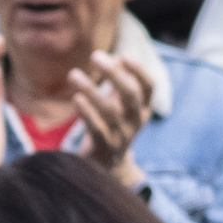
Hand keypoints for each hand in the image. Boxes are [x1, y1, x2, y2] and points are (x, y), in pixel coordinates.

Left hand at [67, 51, 155, 187]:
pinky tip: (76, 98)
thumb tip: (116, 58)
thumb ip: (120, 84)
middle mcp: (135, 122)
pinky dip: (86, 112)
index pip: (148, 87)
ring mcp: (121, 136)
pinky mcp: (103, 147)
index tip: (123, 56)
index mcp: (143, 110)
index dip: (139, 70)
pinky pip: (95, 128)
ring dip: (91, 90)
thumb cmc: (113, 127)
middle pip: (130, 94)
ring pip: (109, 110)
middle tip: (95, 56)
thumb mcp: (121, 106)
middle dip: (114, 73)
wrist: (108, 167)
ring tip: (74, 74)